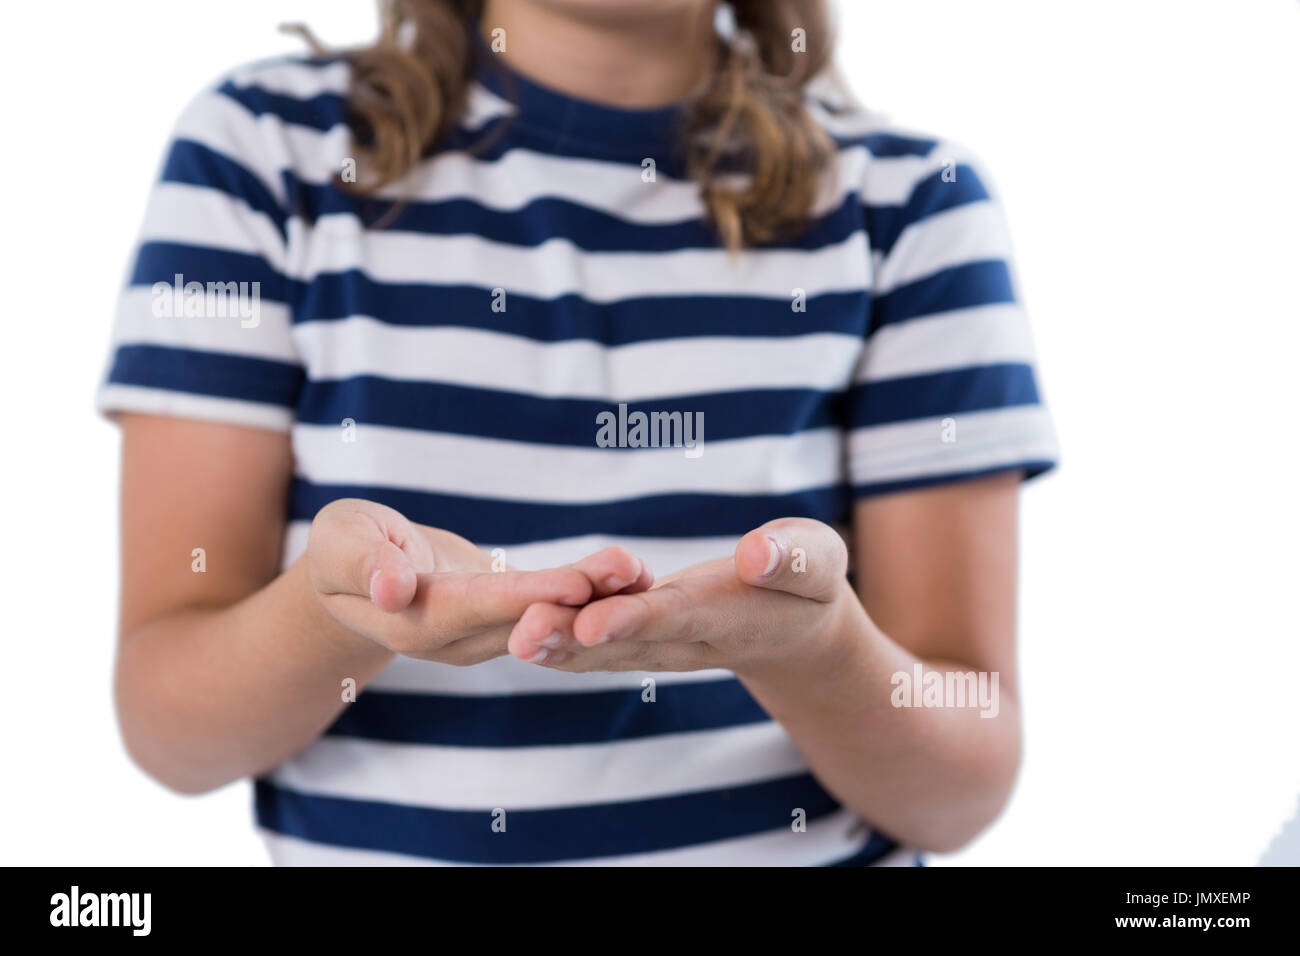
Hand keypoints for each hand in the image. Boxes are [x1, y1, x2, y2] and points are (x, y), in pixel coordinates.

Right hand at [306, 498, 653, 664]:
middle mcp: (458, 641)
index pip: (477, 610)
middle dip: (580, 599)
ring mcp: (486, 634)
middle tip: (630, 575)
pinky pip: (551, 601)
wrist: (360, 568)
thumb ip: (365, 564)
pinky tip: (627, 570)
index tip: (574, 585)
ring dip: (595, 595)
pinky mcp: (507, 614)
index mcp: (415, 624)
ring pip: (546, 614)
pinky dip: (588, 586)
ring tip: (639, 568)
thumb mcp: (340, 542)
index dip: (526, 598)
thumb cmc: (344, 548)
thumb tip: (395, 590)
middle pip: (525, 618)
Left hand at [505, 518, 855, 674]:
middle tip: (524, 634)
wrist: (796, 632)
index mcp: (732, 617)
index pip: (678, 617)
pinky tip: (516, 630)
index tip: (593, 622)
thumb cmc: (810, 584)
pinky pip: (596, 642)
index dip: (634, 619)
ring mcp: (660, 643)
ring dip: (556, 644)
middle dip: (574, 639)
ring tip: (512, 636)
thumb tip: (755, 554)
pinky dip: (560, 638)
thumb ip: (794, 560)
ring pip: (603, 648)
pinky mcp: (642, 636)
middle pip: (625, 640)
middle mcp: (688, 638)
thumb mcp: (820, 563)